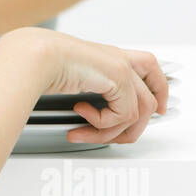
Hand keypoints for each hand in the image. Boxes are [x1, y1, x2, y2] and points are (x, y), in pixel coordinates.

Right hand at [23, 28, 169, 144]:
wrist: (35, 55)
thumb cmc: (40, 62)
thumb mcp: (69, 78)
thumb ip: (86, 92)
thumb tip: (85, 112)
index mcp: (108, 55)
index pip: (149, 66)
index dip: (160, 89)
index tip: (160, 109)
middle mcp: (119, 59)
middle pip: (150, 98)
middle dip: (138, 126)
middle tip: (119, 139)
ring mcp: (121, 67)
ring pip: (138, 113)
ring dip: (109, 132)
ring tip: (83, 132)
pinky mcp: (119, 77)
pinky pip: (124, 114)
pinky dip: (101, 123)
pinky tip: (80, 112)